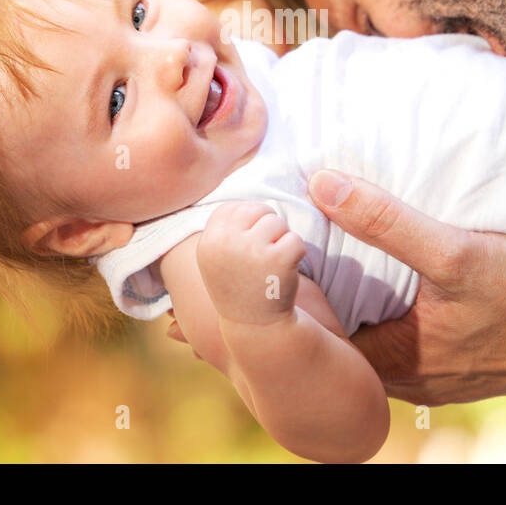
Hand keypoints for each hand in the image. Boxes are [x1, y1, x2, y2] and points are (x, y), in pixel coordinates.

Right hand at [196, 202, 304, 326]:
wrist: (258, 329)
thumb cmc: (240, 286)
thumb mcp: (218, 254)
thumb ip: (224, 224)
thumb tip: (230, 175)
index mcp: (209, 239)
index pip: (236, 208)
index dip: (249, 226)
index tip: (248, 252)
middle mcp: (225, 242)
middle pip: (259, 210)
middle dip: (267, 230)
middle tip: (263, 260)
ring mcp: (252, 250)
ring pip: (278, 224)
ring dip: (281, 243)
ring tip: (270, 268)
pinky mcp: (278, 259)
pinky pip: (296, 240)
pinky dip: (296, 255)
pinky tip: (284, 276)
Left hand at [307, 170, 505, 404]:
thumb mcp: (452, 249)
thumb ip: (384, 221)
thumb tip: (322, 186)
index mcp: (397, 363)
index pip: (322, 337)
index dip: (302, 298)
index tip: (288, 256)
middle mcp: (411, 380)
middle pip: (349, 337)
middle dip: (332, 298)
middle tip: (311, 247)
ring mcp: (437, 375)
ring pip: (382, 336)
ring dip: (368, 301)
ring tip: (348, 254)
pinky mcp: (461, 363)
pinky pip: (413, 336)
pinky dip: (400, 308)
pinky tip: (401, 275)